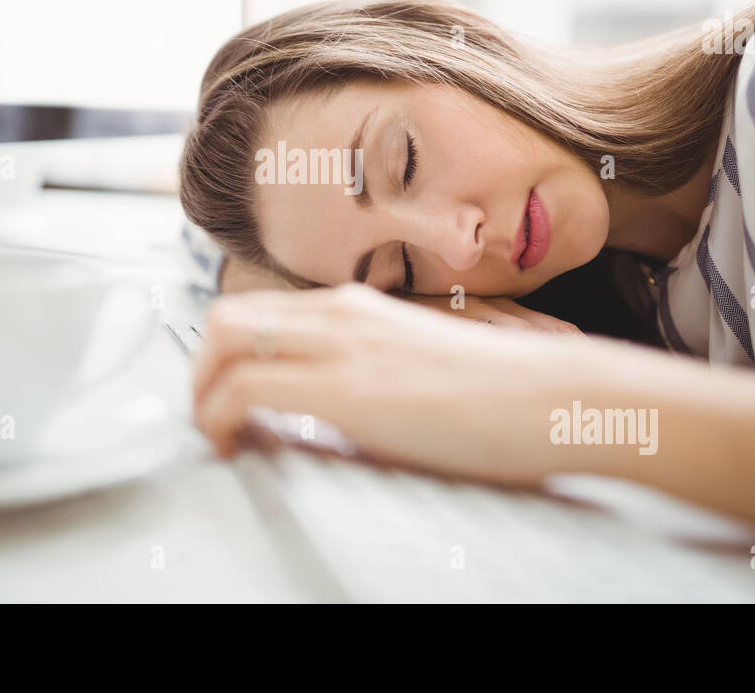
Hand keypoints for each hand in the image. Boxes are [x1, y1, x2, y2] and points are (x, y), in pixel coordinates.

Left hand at [192, 283, 572, 485]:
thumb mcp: (418, 367)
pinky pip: (246, 389)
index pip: (261, 313)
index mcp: (359, 307)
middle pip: (229, 317)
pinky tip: (234, 447)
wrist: (554, 398)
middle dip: (200, 370)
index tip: (224, 401)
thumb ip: (367, 374)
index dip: (225, 357)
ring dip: (201, 391)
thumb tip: (328, 416)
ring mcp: (343, 345)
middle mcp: (341, 313)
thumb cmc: (502, 395)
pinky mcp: (348, 390)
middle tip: (206, 418)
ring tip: (214, 436)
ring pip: (225, 341)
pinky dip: (219, 419)